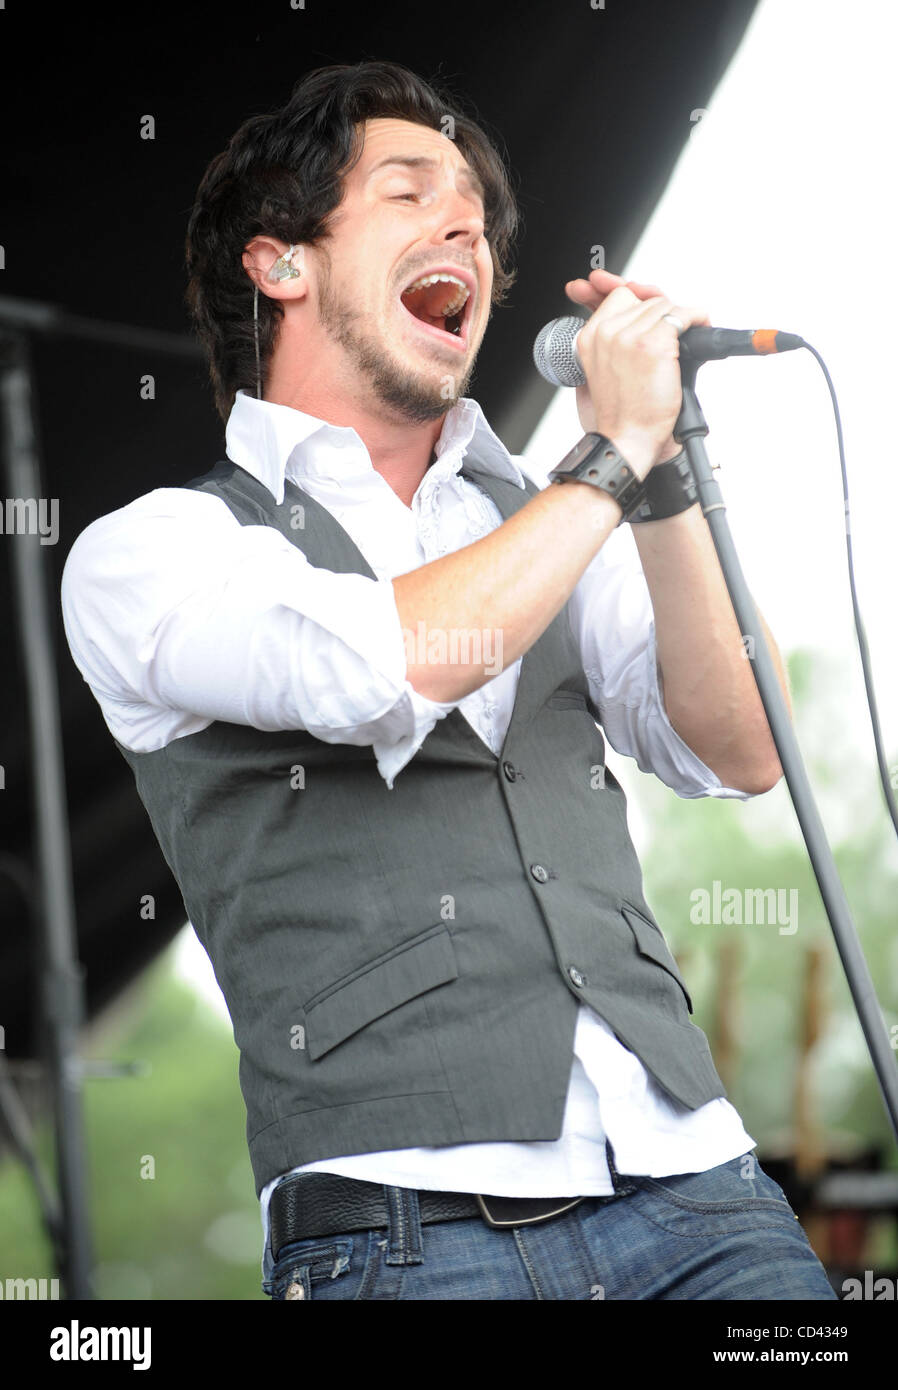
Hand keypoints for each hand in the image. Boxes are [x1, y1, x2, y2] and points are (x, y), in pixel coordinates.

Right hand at [564, 269, 709, 476]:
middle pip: (644, 299)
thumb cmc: (620, 413)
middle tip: (672, 331)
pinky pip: (682, 316)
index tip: (642, 296)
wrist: (626, 439)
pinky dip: (697, 319)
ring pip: (664, 306)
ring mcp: (628, 336)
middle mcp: (606, 332)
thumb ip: (612, 340)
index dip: (635, 295)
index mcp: (589, 337)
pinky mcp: (652, 345)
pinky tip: (700, 327)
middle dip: (662, 313)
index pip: (618, 296)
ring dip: (680, 319)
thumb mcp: (603, 372)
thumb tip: (634, 315)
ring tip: (684, 338)